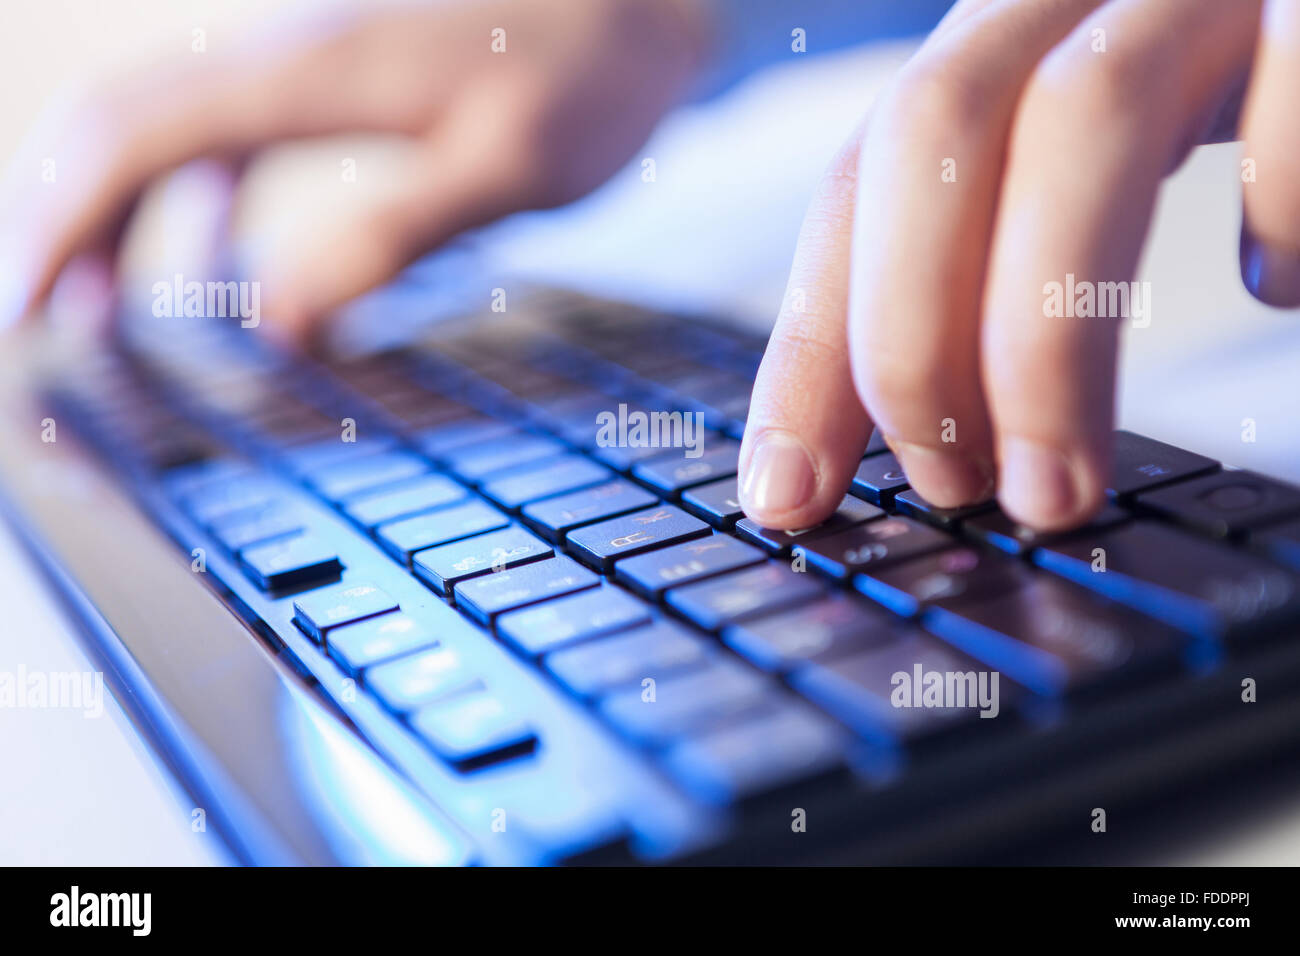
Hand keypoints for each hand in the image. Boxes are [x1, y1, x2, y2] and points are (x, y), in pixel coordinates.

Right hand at [3, 0, 708, 337]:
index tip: (25, 308)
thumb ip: (392, 236)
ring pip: (169, 131)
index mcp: (307, 75)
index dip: (60, 226)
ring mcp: (308, 61)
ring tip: (105, 309)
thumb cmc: (592, 67)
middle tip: (39, 318)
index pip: (133, 142)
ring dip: (122, 218)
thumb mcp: (507, 168)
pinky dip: (197, 202)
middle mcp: (285, 55)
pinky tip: (221, 259)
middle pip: (122, 127)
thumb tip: (285, 321)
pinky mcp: (341, 78)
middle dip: (63, 222)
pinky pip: (233, 137)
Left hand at [740, 0, 1283, 532]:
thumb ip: (995, 270)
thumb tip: (941, 447)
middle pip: (928, 136)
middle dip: (910, 342)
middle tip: (948, 485)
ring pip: (1080, 116)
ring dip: (1050, 339)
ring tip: (1058, 485)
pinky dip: (1280, 199)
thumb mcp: (1066, 174)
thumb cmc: (1212, 94)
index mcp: (988, 52)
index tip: (787, 490)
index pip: (852, 191)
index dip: (807, 346)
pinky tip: (1277, 285)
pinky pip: (1291, 73)